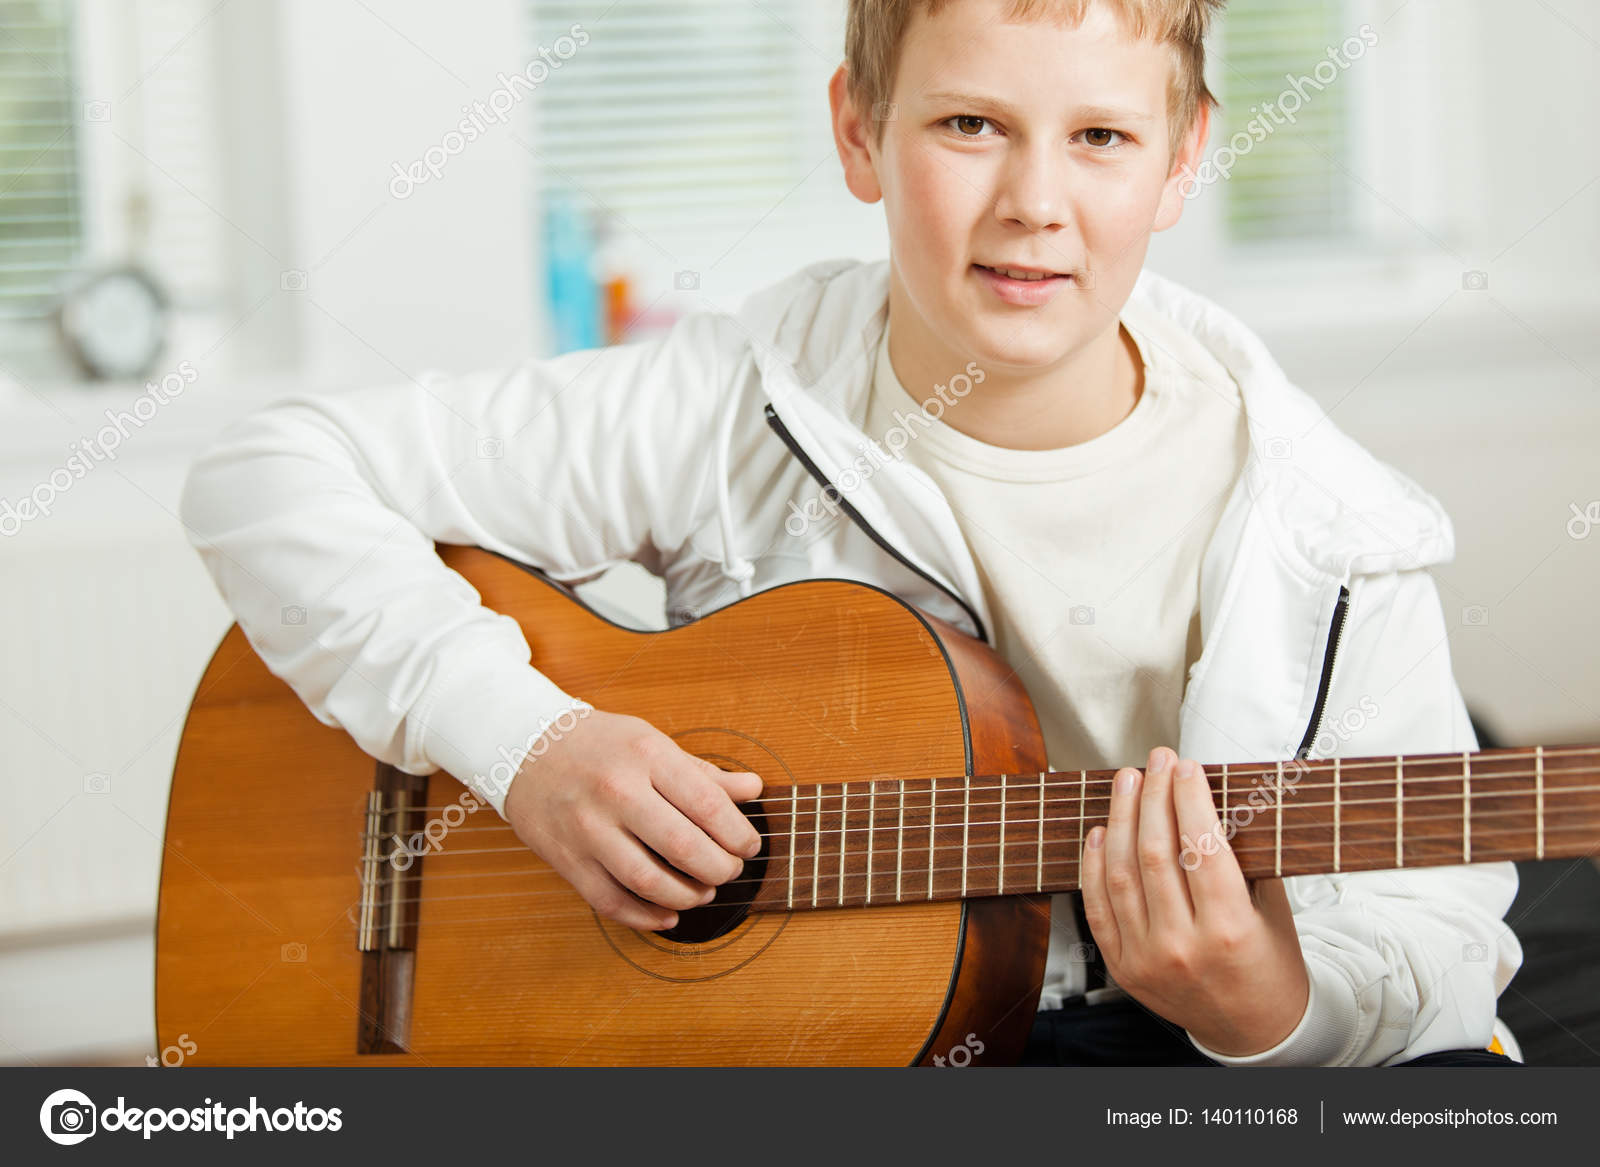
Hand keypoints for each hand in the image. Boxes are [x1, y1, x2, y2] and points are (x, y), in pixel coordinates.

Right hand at [502, 709, 762, 930]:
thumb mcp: (653, 743)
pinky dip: (646, 917)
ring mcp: (587, 828)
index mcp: (646, 756)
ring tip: (703, 892)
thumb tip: (753, 788)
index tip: (749, 846)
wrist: (524, 747)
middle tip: (729, 871)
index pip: (707, 804)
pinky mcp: (567, 859)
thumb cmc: (599, 744)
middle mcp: (617, 791)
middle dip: (719, 869)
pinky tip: (668, 914)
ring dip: (687, 896)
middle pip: (683, 847)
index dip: (738, 834)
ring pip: (648, 881)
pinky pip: (611, 901)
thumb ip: (704, 772)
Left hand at [1078, 746, 1309, 1057]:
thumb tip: (1213, 797)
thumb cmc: (1269, 964)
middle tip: (1156, 760)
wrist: (1254, 1032)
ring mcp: (1145, 958)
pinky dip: (1094, 864)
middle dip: (1154, 796)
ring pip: (1121, 873)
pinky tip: (1101, 831)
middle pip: (1156, 853)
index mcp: (1229, 931)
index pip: (1202, 847)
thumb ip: (1244, 858)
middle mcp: (1182, 946)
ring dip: (1121, 818)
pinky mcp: (1122, 966)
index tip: (1185, 766)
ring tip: (1127, 781)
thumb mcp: (1271, 909)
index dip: (1189, 798)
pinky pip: (1097, 905)